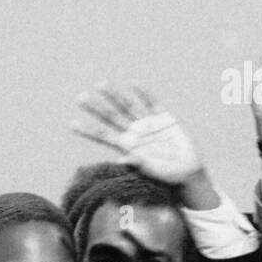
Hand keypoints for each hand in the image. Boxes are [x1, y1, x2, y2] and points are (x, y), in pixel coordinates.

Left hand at [73, 86, 205, 187]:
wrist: (190, 173)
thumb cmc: (168, 177)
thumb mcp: (153, 172)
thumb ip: (139, 164)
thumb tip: (122, 159)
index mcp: (127, 147)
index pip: (103, 136)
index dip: (88, 130)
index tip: (71, 124)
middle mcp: (135, 133)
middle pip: (111, 117)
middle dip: (96, 108)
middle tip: (79, 98)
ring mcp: (148, 125)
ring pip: (128, 106)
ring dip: (114, 96)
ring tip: (100, 84)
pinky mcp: (165, 119)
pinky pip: (152, 103)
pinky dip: (144, 94)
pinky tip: (134, 84)